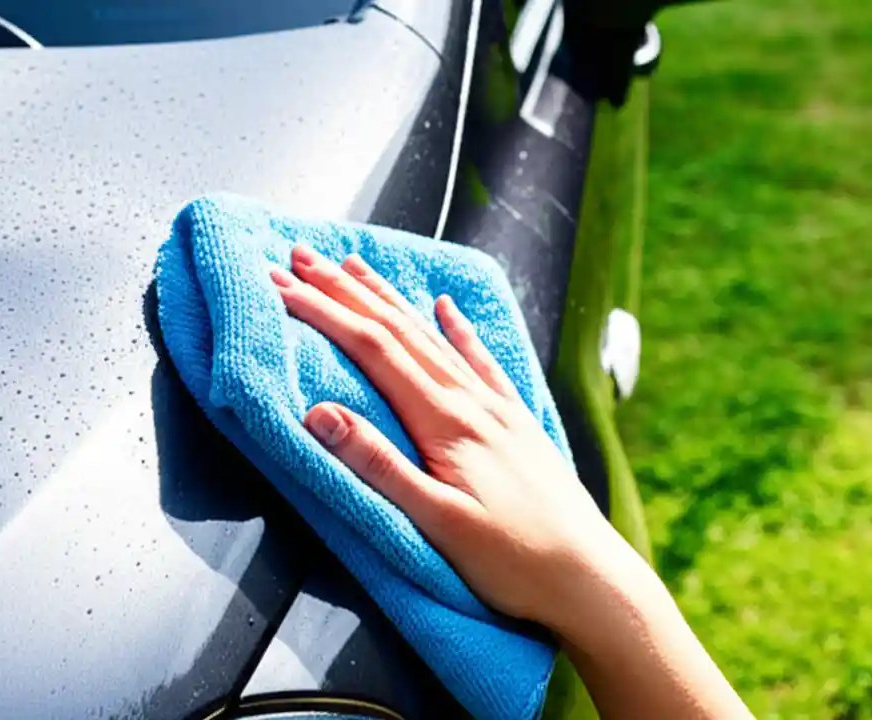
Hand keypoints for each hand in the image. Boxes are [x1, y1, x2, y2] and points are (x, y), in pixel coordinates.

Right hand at [269, 244, 624, 629]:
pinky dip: (459, 328)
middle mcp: (472, 403)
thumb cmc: (514, 561)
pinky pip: (482, 360)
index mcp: (446, 422)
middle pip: (397, 330)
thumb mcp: (436, 522)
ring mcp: (497, 410)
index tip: (281, 284)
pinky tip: (447, 307)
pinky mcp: (517, 424)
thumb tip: (320, 413)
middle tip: (301, 257)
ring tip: (355, 266)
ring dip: (389, 298)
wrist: (589, 578)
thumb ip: (377, 464)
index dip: (323, 311)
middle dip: (344, 290)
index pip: (372, 349)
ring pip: (433, 337)